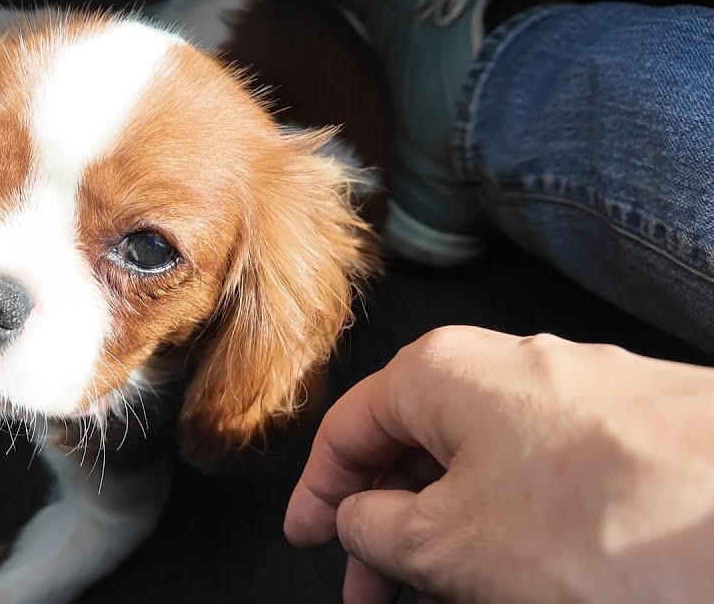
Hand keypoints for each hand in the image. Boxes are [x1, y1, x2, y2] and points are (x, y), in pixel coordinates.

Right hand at [284, 325, 713, 602]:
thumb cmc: (602, 526)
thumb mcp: (445, 544)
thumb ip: (375, 528)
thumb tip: (359, 519)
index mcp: (445, 371)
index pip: (349, 426)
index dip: (318, 492)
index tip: (308, 540)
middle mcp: (512, 365)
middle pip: (419, 444)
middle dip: (388, 524)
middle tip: (374, 593)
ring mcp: (583, 391)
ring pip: (486, 464)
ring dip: (451, 532)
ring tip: (449, 596)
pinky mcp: (638, 426)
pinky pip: (547, 472)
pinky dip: (514, 523)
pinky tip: (520, 573)